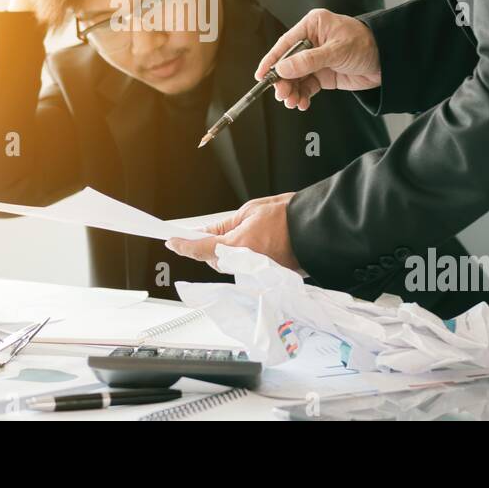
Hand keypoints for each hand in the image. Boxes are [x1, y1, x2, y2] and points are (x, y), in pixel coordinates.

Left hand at [165, 192, 298, 270]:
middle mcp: (244, 265)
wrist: (316, 228)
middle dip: (206, 247)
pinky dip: (240, 258)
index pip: (201, 249)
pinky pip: (244, 268)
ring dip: (224, 253)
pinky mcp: (266, 276)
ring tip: (231, 235)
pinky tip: (246, 245)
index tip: (172, 241)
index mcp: (237, 246)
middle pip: (213, 260)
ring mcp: (255, 273)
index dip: (183, 246)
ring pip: (229, 265)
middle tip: (200, 233)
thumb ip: (224, 225)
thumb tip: (208, 230)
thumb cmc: (288, 217)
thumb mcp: (249, 212)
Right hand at [256, 8, 381, 110]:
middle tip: (282, 94)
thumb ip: (309, 61)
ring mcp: (316, 59)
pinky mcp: (323, 74)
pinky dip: (302, 96)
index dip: (271, 60)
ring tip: (293, 102)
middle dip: (283, 81)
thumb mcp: (336, 51)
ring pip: (295, 77)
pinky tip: (302, 103)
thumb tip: (282, 69)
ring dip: (292, 91)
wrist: (389, 60)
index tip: (261, 75)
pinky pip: (306, 86)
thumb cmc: (366, 44)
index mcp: (312, 26)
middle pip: (287, 64)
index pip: (285, 44)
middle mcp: (311, 41)